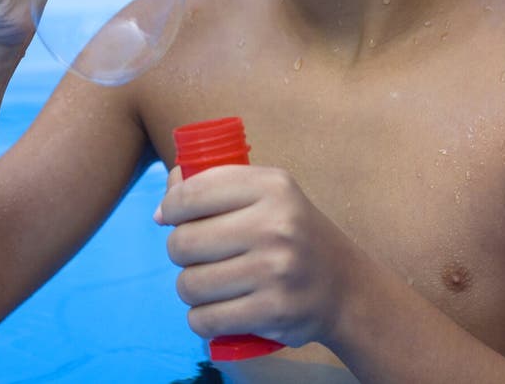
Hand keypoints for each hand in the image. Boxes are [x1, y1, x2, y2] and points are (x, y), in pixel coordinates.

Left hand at [155, 164, 349, 348]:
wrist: (343, 285)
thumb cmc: (291, 232)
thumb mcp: (266, 192)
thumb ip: (216, 185)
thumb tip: (160, 210)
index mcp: (271, 186)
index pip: (193, 193)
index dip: (170, 206)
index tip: (169, 215)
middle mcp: (274, 225)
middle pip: (184, 242)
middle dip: (178, 250)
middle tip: (193, 253)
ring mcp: (274, 271)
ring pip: (189, 284)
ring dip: (188, 286)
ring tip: (205, 281)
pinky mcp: (272, 312)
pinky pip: (206, 320)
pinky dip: (200, 318)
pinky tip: (214, 308)